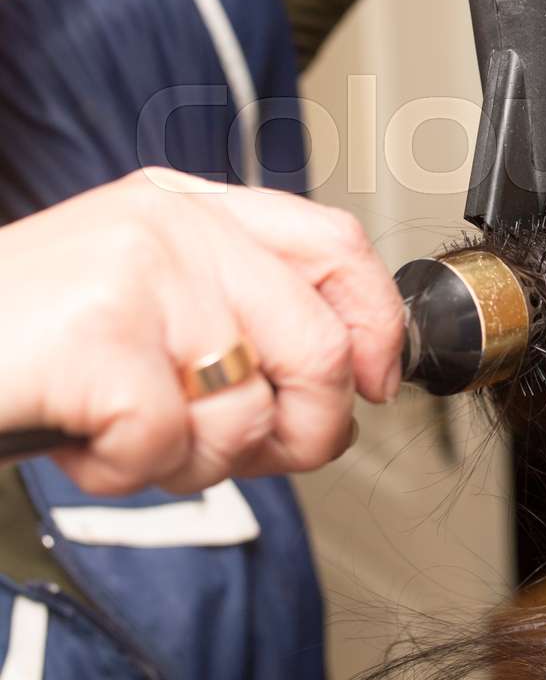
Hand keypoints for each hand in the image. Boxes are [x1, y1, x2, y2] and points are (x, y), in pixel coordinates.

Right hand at [0, 170, 403, 495]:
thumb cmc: (18, 347)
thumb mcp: (136, 304)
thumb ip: (233, 320)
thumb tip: (344, 384)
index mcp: (186, 206)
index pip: (333, 241)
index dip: (375, 322)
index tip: (375, 383)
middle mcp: (170, 224)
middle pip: (317, 340)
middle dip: (304, 428)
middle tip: (250, 456)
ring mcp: (134, 271)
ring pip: (245, 408)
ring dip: (191, 460)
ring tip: (123, 434)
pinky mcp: (96, 333)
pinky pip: (166, 442)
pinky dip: (124, 473)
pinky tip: (81, 443)